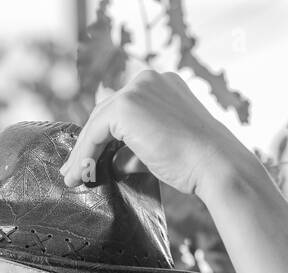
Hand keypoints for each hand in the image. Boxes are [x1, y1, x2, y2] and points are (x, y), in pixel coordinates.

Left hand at [59, 69, 251, 199]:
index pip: (124, 109)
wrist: (215, 165)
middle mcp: (149, 79)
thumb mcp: (164, 146)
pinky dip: (84, 155)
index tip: (92, 159)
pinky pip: (94, 133)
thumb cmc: (197, 163)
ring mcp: (137, 89)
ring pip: (98, 122)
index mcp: (164, 84)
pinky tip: (78, 175)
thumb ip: (138, 146)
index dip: (104, 135)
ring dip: (83, 152)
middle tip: (74, 169)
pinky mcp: (126, 106)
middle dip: (89, 143)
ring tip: (72, 177)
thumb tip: (114, 161)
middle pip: (107, 112)